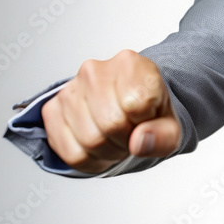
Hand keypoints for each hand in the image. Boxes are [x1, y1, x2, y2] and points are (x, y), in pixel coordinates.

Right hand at [41, 50, 180, 174]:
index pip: (136, 105)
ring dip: (106, 152)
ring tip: (113, 138)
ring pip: (89, 141)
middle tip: (129, 134)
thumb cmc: (149, 114)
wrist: (128, 109)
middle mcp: (94, 70)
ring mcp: (70, 89)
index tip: (146, 119)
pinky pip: (69, 152)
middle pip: (110, 125)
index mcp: (129, 63)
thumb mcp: (171, 126)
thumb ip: (163, 135)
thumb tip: (139, 142)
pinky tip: (96, 146)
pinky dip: (87, 160)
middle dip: (125, 141)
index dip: (145, 123)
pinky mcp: (52, 109)